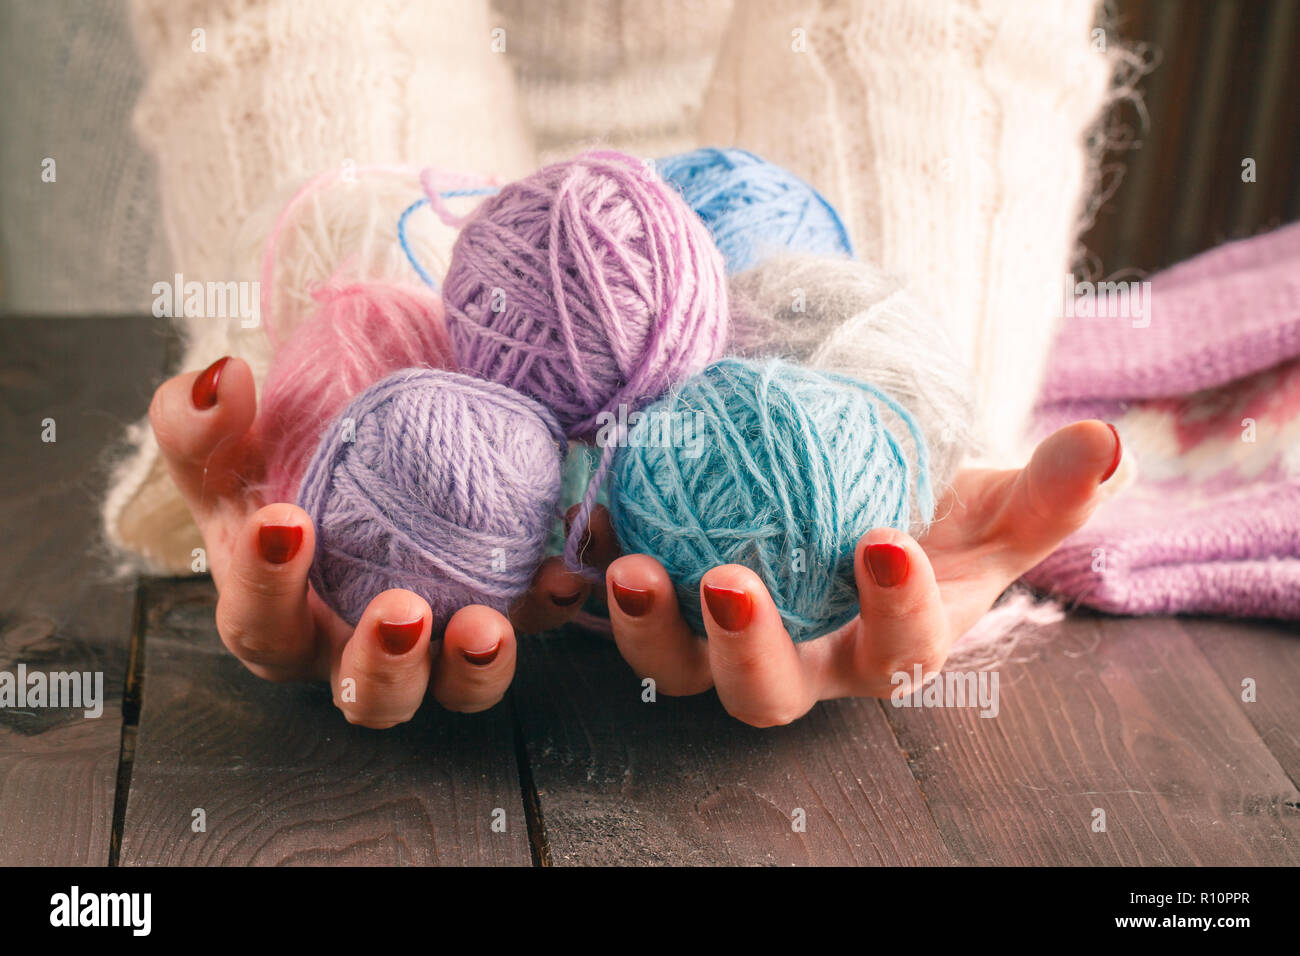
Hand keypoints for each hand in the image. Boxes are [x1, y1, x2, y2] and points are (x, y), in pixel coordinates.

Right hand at [148, 356, 595, 727]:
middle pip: (370, 695)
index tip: (286, 521)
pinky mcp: (504, 608)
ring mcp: (438, 641)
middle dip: (386, 665)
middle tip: (404, 610)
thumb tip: (221, 380)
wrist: (368, 450)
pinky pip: (536, 620)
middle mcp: (359, 648)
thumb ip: (201, 422)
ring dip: (478, 666)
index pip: (263, 626)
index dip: (268, 588)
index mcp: (281, 618)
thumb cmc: (283, 466)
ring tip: (491, 625)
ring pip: (459, 687)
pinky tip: (570, 560)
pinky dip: (556, 597)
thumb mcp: (230, 445)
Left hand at [595, 420, 1121, 726]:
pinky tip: (588, 533)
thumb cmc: (944, 517)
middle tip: (728, 581)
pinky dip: (600, 578)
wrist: (869, 510)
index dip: (894, 609)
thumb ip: (1053, 487)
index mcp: (890, 650)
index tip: (886, 539)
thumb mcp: (999, 503)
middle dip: (747, 649)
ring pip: (679, 668)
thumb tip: (1110, 445)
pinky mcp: (674, 606)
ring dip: (647, 628)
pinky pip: (631, 607)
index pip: (899, 650)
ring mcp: (729, 643)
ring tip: (627, 568)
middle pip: (768, 693)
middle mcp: (805, 663)